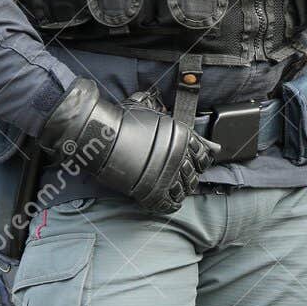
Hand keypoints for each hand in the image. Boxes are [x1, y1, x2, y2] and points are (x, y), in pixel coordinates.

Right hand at [39, 79, 217, 214]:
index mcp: (182, 136)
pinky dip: (170, 204)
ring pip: (184, 189)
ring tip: (174, 189)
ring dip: (180, 190)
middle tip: (182, 177)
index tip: (194, 162)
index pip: (203, 153)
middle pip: (194, 173)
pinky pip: (169, 203)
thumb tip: (158, 101)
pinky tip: (168, 203)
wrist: (103, 139)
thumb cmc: (122, 121)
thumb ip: (155, 106)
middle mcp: (180, 156)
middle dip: (189, 176)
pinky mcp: (155, 191)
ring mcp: (169, 175)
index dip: (199, 159)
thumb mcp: (144, 107)